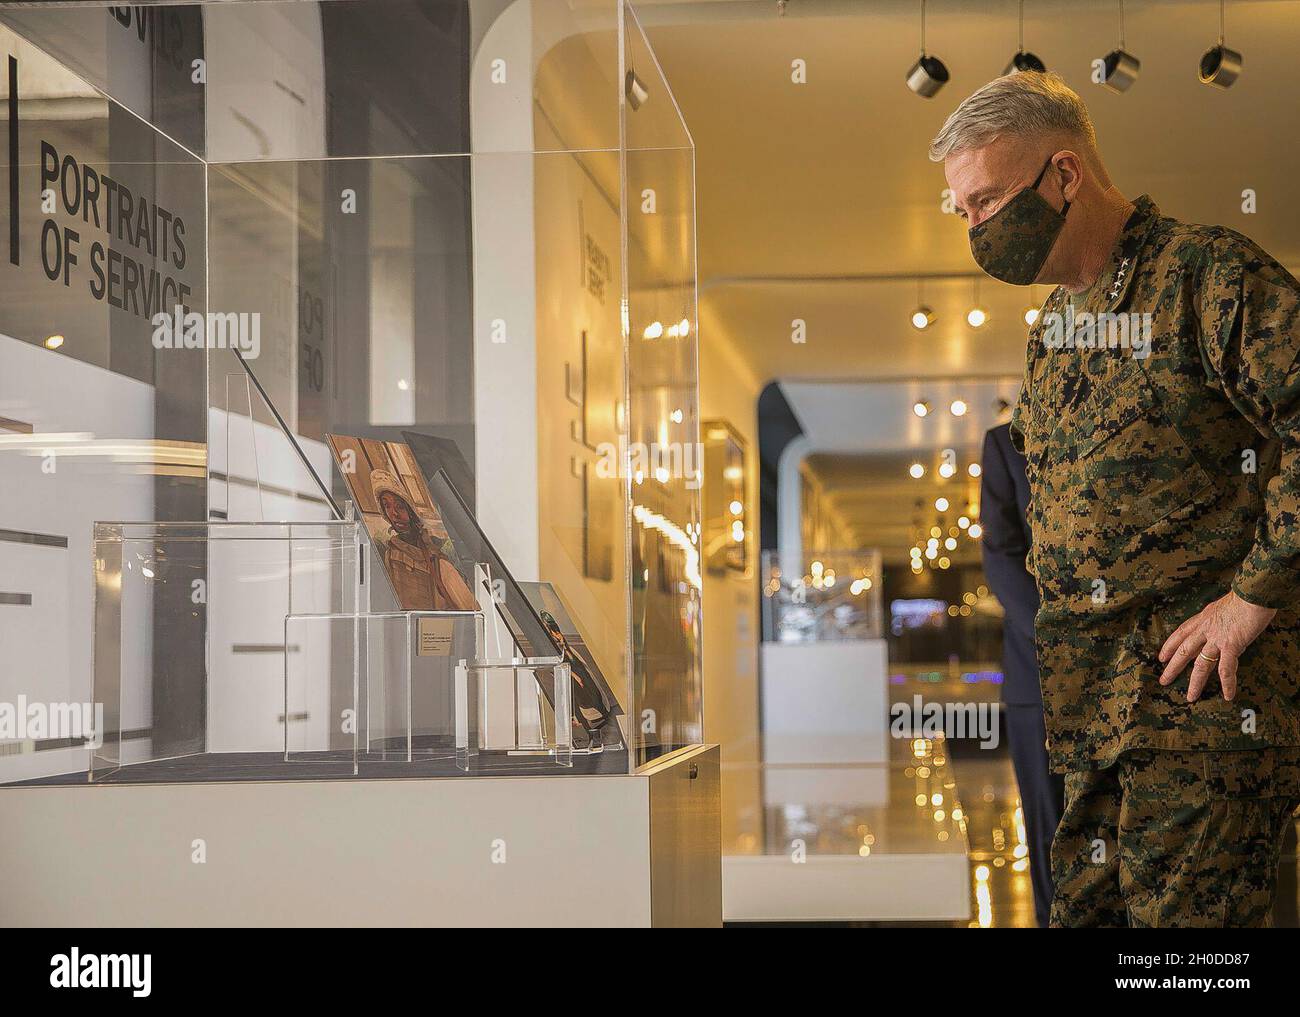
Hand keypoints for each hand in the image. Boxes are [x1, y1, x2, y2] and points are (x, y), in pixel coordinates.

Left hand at [1158, 591, 1275, 701]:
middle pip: (1183, 652)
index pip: (1180, 634)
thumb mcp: (1223, 606)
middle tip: (1163, 681)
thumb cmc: (1245, 597)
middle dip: (1172, 668)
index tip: (1162, 657)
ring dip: (1195, 683)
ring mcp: (1216, 639)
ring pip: (1201, 665)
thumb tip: (1222, 625)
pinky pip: (1226, 669)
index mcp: (1203, 618)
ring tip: (1190, 697)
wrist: (1253, 594)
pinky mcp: (1231, 645)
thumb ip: (1218, 618)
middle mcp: (1205, 629)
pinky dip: (1227, 684)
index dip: (1169, 646)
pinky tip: (1228, 695)